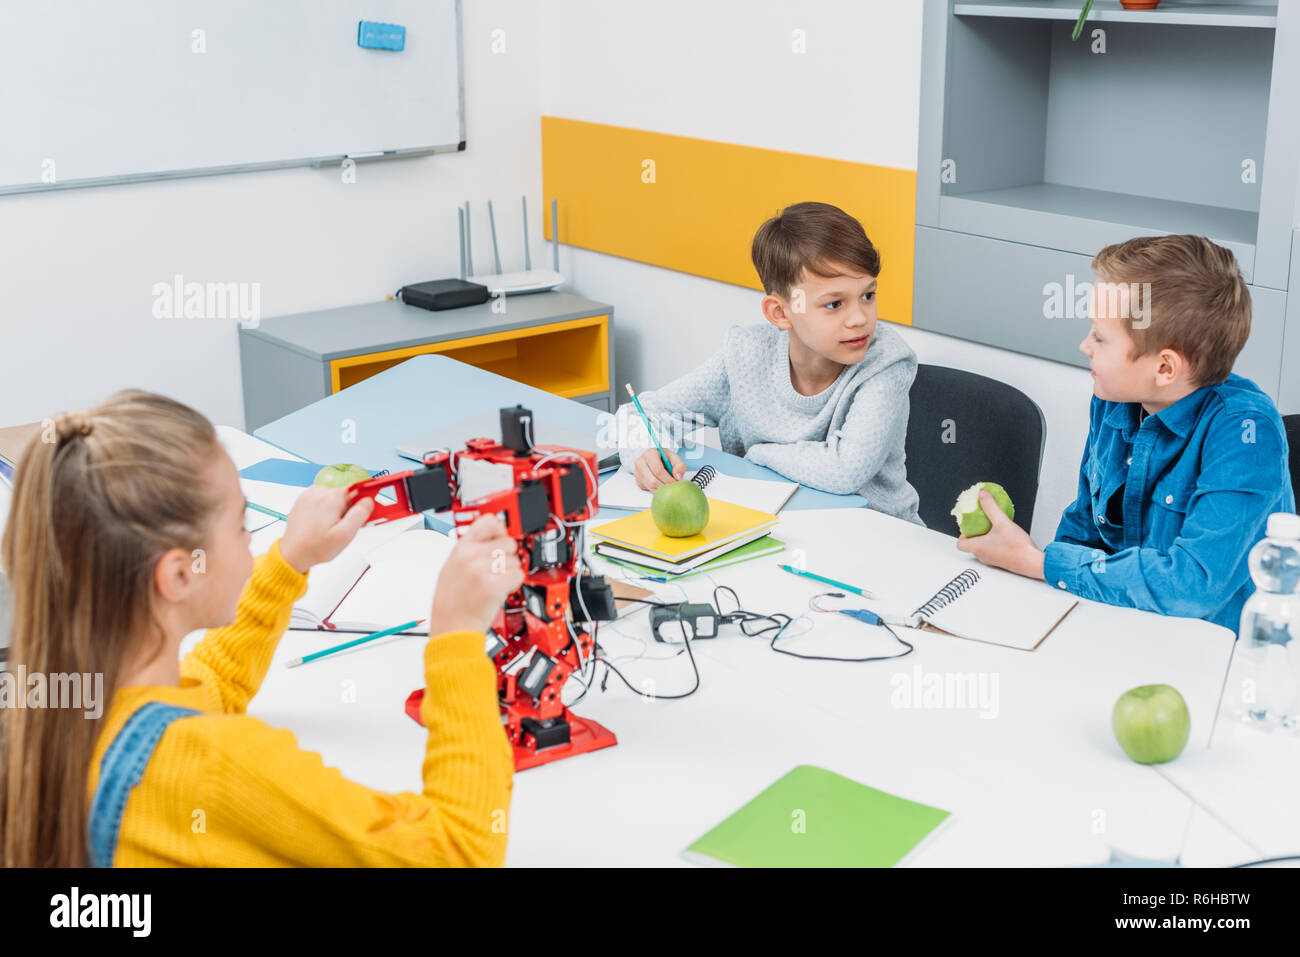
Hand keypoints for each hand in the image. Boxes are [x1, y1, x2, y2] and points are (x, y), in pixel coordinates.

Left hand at [279, 486, 374, 573]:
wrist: (293, 553)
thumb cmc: (315, 547)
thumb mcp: (345, 535)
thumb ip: (360, 514)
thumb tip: (368, 501)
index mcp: (331, 498)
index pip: (357, 488)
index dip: (364, 500)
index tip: (366, 509)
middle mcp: (319, 492)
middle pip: (345, 494)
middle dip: (350, 508)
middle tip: (346, 526)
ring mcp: (309, 495)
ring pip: (334, 497)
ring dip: (337, 509)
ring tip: (332, 526)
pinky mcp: (303, 500)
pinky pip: (322, 499)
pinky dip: (326, 508)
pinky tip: (323, 523)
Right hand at [428, 514, 524, 636]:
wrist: (451, 627)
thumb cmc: (451, 602)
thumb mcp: (452, 567)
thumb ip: (471, 549)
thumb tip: (494, 535)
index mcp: (460, 548)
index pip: (489, 521)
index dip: (500, 530)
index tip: (501, 538)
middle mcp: (471, 556)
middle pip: (508, 542)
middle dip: (507, 557)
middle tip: (496, 571)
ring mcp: (482, 570)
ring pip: (515, 560)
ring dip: (509, 572)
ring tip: (494, 583)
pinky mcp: (494, 586)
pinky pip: (518, 575)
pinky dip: (513, 584)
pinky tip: (500, 590)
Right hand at [633, 447, 685, 490]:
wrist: (656, 459)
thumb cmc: (664, 458)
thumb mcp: (674, 458)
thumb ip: (679, 466)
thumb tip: (677, 477)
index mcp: (649, 454)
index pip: (658, 470)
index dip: (668, 479)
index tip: (675, 482)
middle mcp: (640, 463)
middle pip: (652, 480)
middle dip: (665, 485)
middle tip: (673, 487)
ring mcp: (638, 473)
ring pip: (650, 486)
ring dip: (661, 489)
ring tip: (669, 486)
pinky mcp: (638, 481)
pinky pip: (649, 489)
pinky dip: (657, 490)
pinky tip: (662, 485)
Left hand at [956, 489, 1044, 579]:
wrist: (1033, 562)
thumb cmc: (1017, 547)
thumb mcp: (1002, 522)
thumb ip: (990, 507)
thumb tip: (982, 495)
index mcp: (978, 548)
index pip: (960, 544)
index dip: (962, 534)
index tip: (969, 525)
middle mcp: (983, 556)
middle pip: (971, 544)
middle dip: (976, 533)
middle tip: (982, 523)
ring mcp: (992, 560)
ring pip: (983, 548)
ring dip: (986, 537)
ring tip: (994, 528)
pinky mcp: (1002, 561)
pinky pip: (993, 551)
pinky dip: (995, 543)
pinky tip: (1005, 535)